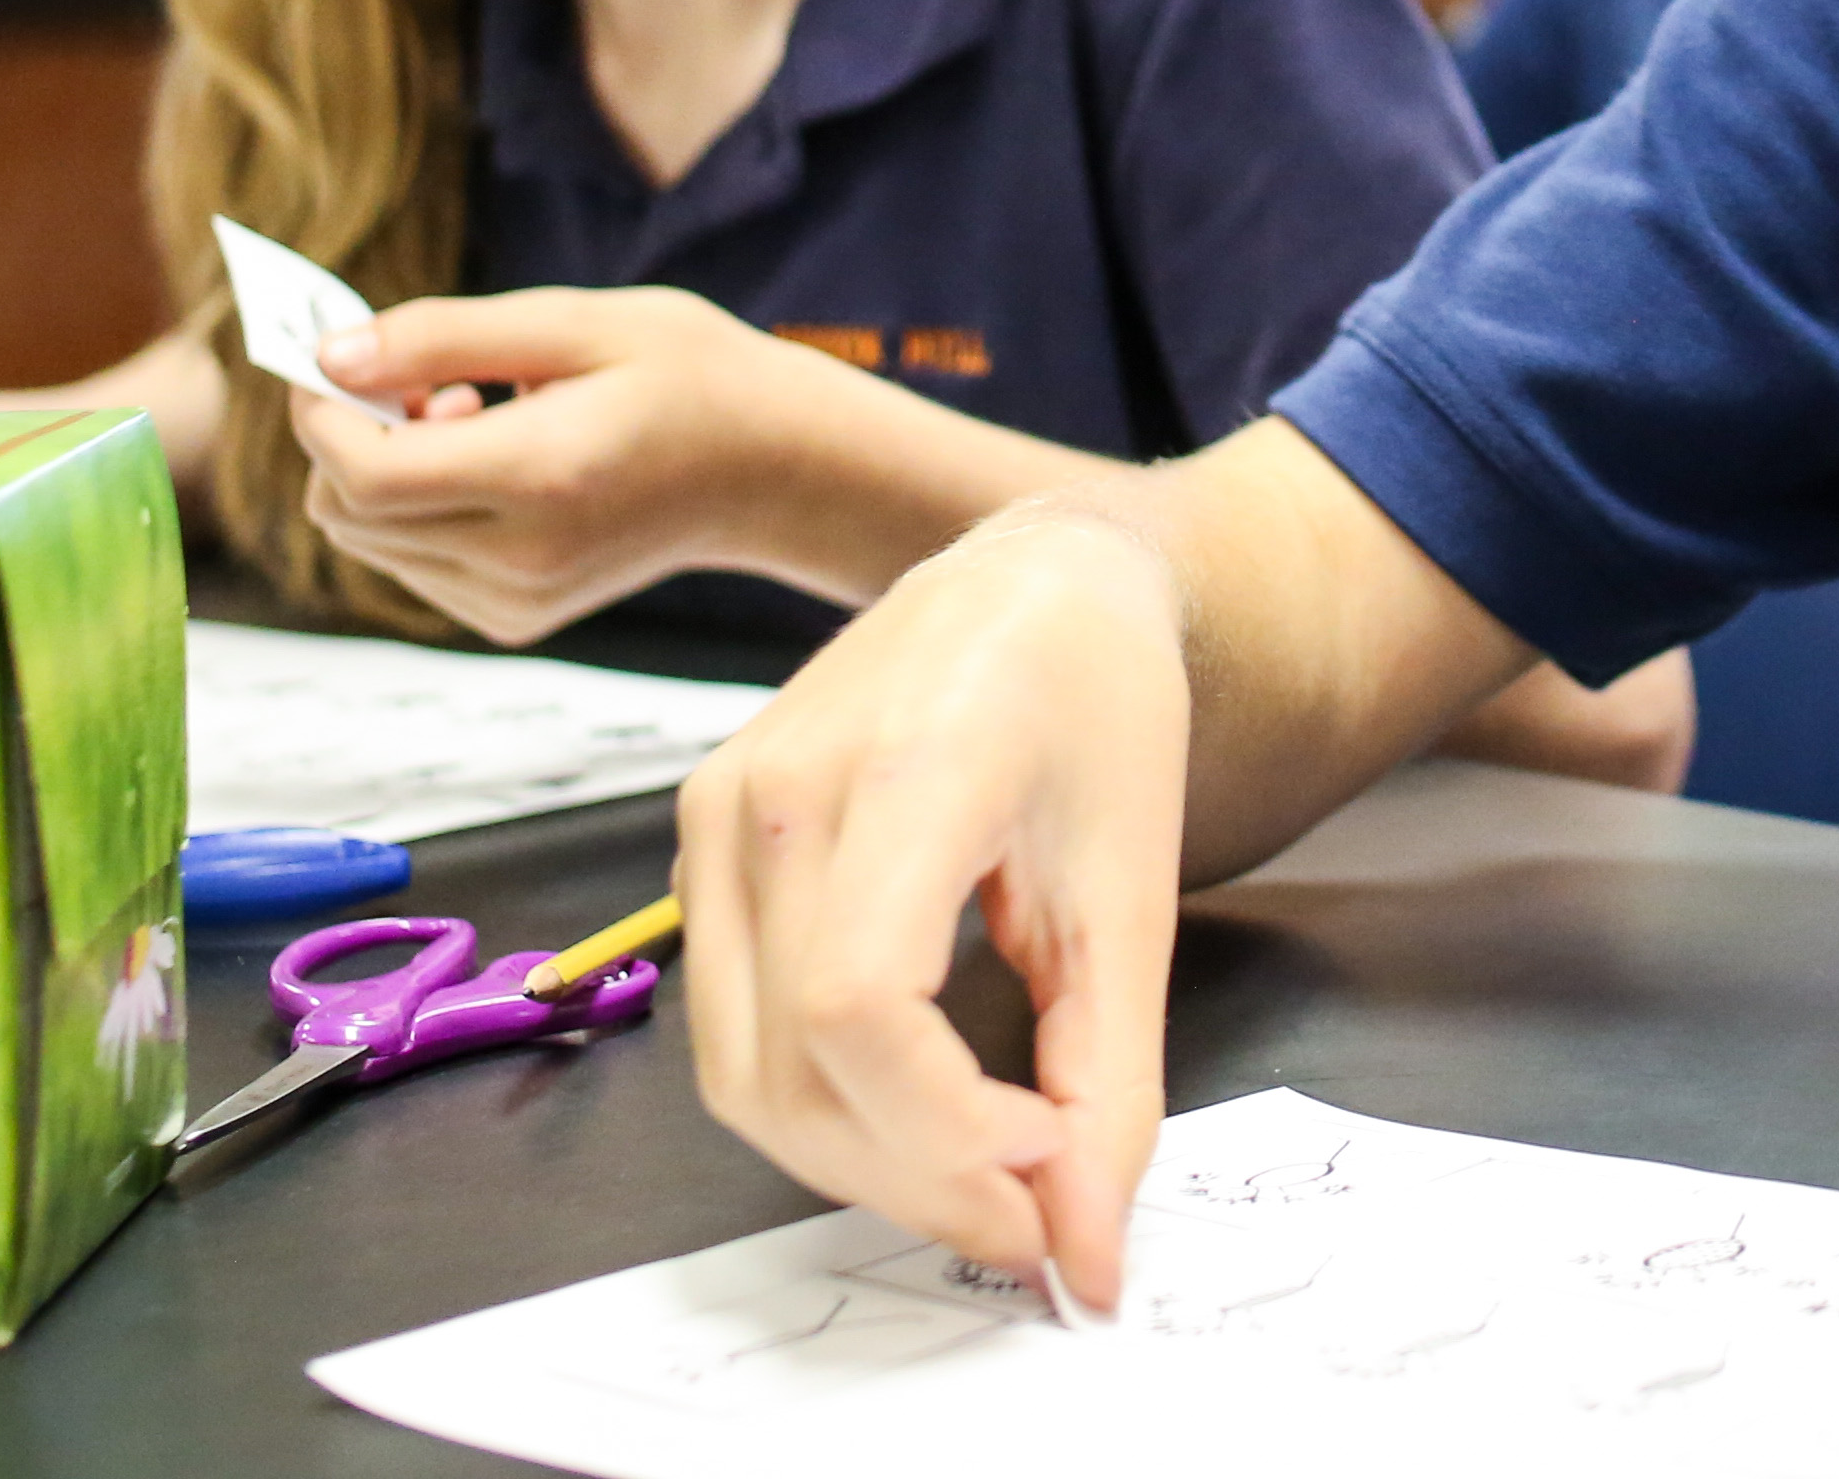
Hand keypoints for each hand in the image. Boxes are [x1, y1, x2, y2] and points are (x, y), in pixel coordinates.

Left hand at [290, 283, 851, 646]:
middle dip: (346, 433)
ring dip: (379, 469)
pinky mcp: (514, 619)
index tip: (338, 351)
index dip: (323, 410)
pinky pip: (408, 562)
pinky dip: (414, 505)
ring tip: (470, 410)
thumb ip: (444, 337)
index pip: (364, 473)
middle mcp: (521, 559)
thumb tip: (329, 355)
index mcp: (541, 478)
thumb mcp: (576, 322)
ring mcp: (517, 602)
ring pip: (366, 540)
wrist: (775, 470)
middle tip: (425, 374)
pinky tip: (489, 459)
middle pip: (346, 511)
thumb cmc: (688, 374)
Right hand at [680, 500, 1190, 1313]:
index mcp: (902, 770)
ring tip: (982, 1171)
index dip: (945, 1131)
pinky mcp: (701, 841)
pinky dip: (819, 1104)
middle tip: (1034, 1218)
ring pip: (741, 1073)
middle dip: (916, 1182)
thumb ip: (1112, 1082)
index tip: (1049, 1163)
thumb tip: (1087, 1257)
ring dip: (860, 1165)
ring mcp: (718, 812)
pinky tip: (918, 1107)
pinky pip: (729, 1028)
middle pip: (793, 1066)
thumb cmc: (1098, 704)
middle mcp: (775, 790)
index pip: (859, 1004)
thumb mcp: (1137, 889)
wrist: (1028, 580)